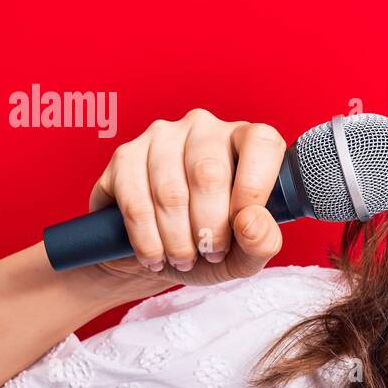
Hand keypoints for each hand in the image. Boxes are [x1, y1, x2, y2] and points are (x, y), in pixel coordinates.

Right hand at [86, 108, 286, 291]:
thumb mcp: (245, 255)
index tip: (242, 227)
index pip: (261, 142)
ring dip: (177, 240)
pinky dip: (147, 240)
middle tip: (210, 253)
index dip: (254, 188)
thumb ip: (262, 242)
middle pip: (209, 174)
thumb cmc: (211, 246)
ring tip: (183, 258)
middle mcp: (204, 128)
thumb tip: (251, 220)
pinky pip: (135, 202)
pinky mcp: (124, 155)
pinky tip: (155, 255)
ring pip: (170, 192)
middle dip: (210, 228)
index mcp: (246, 141)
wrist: (158, 255)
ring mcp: (161, 136)